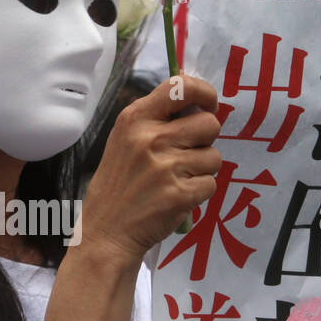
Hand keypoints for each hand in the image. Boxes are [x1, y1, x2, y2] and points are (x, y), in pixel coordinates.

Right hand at [79, 75, 221, 267]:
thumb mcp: (124, 141)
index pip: (182, 87)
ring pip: (214, 157)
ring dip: (202, 170)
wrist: (105, 233)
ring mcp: (166, 167)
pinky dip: (198, 193)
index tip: (209, 105)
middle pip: (209, 123)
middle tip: (187, 154)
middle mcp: (151, 138)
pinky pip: (210, 184)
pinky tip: (177, 197)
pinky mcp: (180, 194)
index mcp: (135, 119)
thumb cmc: (116, 186)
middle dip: (205, 140)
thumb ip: (156, 121)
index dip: (205, 93)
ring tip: (177, 180)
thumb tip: (198, 107)